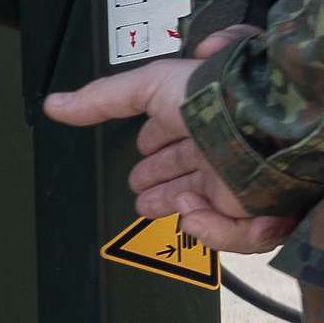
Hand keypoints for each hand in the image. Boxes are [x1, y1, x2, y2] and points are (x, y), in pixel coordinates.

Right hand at [44, 24, 295, 252]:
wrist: (269, 118)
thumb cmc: (217, 94)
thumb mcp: (153, 85)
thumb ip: (105, 98)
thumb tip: (54, 104)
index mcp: (201, 121)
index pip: (174, 140)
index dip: (155, 150)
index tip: (141, 152)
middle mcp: (223, 151)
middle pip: (190, 178)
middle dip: (166, 190)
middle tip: (144, 197)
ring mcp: (245, 182)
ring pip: (213, 212)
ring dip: (189, 215)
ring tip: (177, 205)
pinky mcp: (264, 211)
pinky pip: (240, 237)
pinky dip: (216, 231)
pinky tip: (199, 213)